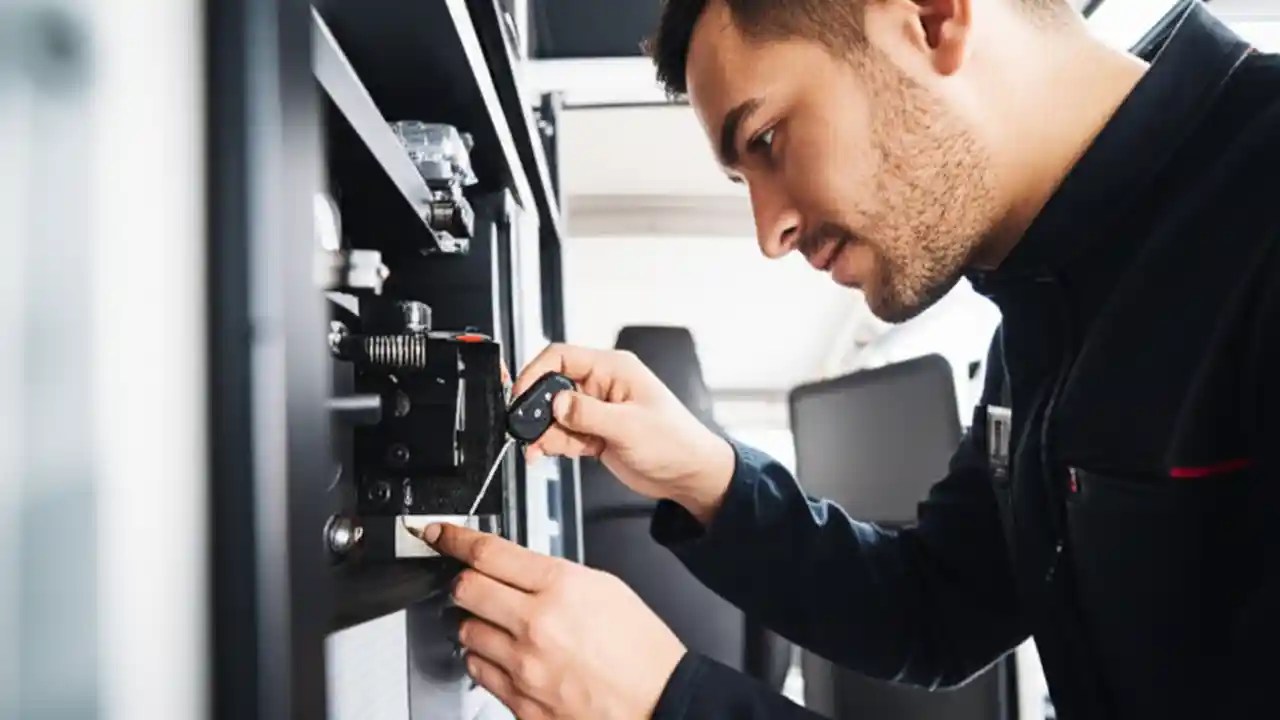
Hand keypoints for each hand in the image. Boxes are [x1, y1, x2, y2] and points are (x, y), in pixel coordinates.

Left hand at [424, 523, 685, 719]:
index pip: (488, 552)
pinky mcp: (519, 701)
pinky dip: (486, 659)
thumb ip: (556, 575)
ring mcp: (524, 666)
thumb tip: (518, 570)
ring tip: (505, 627)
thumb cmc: (643, 652)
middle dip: (464, 581)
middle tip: (473, 583)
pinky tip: (508, 657)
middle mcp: (537, 624)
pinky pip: (478, 670)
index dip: (454, 538)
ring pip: (466, 631)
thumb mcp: (607, 589)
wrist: (660, 706)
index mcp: (562, 587)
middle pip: (466, 589)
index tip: (440, 534)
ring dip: (476, 624)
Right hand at [512, 343, 734, 524]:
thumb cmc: (676, 442)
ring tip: (539, 449)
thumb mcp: (629, 426)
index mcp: (613, 369)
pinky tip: (548, 453)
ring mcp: (597, 410)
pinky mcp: (595, 432)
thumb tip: (556, 402)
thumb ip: (588, 413)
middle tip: (526, 430)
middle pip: (552, 386)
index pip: (562, 357)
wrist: (689, 475)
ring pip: (554, 414)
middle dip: (536, 410)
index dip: (536, 372)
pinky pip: (563, 433)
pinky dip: (552, 443)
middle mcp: (602, 385)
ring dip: (543, 432)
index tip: (520, 396)